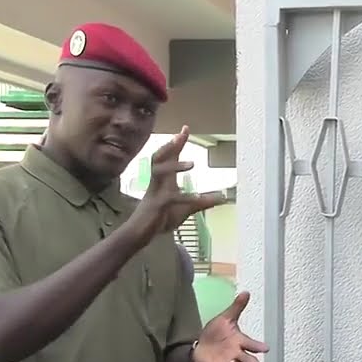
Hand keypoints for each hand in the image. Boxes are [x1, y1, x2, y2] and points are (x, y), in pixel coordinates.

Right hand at [127, 126, 229, 243]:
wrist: (139, 234)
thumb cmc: (159, 219)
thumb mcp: (186, 210)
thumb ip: (203, 202)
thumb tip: (223, 197)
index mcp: (164, 180)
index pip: (169, 156)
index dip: (176, 142)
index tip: (185, 128)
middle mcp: (158, 183)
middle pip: (159, 158)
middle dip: (170, 146)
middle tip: (181, 135)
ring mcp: (155, 193)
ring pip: (159, 172)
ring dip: (174, 166)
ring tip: (192, 164)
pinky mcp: (156, 206)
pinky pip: (169, 198)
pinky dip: (184, 197)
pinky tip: (197, 197)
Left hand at [190, 291, 269, 361]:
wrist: (202, 346)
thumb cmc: (217, 332)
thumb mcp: (226, 318)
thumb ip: (237, 307)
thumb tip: (246, 291)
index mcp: (239, 341)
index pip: (252, 344)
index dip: (259, 347)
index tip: (266, 348)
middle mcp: (236, 354)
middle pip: (247, 359)